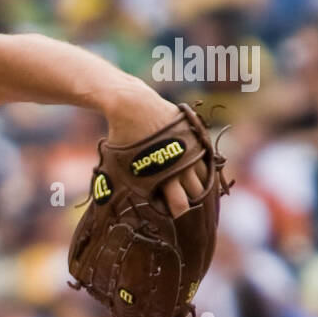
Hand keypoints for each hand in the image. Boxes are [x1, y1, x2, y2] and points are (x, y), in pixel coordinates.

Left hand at [105, 86, 208, 217]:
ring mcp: (191, 152)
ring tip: (187, 187)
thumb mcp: (117, 167)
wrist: (133, 105)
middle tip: (180, 201)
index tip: (168, 209)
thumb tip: (111, 208)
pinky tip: (193, 172)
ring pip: (204, 179)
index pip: (179, 206)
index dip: (174, 211)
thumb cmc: (121, 138)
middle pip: (195, 195)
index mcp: (161, 177)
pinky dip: (202, 170)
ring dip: (197, 186)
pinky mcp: (197, 139)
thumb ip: (121, 188)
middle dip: (188, 201)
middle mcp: (180, 167)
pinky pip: (206, 162)